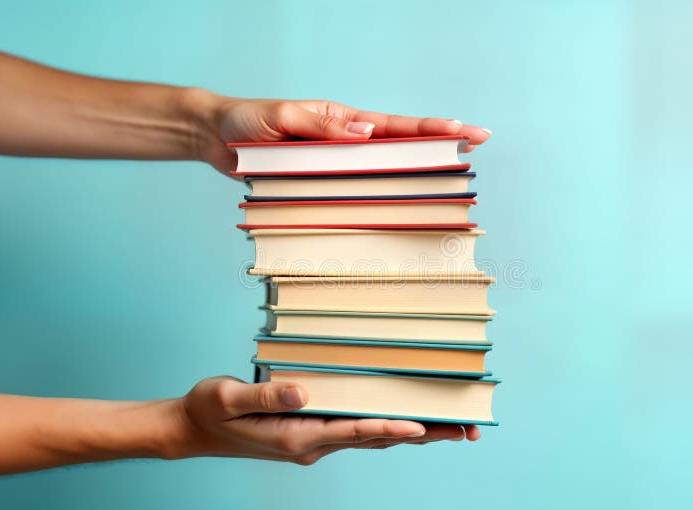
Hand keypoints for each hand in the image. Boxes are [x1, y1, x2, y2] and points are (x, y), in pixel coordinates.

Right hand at [170, 376, 479, 464]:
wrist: (190, 430)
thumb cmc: (208, 412)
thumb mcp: (227, 398)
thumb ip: (265, 395)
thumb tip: (302, 391)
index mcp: (297, 438)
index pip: (354, 432)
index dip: (390, 428)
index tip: (423, 427)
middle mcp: (312, 444)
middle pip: (377, 440)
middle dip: (423, 435)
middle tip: (465, 431)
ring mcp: (313, 441)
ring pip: (372, 437)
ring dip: (410, 432)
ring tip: (450, 426)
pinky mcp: (309, 433)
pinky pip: (356, 430)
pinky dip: (385, 426)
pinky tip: (400, 416)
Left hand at [187, 92, 491, 172]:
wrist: (218, 138)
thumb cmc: (248, 120)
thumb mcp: (283, 117)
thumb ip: (321, 126)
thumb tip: (366, 132)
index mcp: (341, 119)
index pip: (393, 125)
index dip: (429, 129)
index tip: (464, 130)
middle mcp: (345, 142)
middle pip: (398, 146)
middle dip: (436, 147)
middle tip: (474, 149)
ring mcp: (334, 164)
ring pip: (380, 172)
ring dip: (411, 176)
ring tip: (446, 182)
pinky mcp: (319, 183)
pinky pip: (352, 192)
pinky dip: (373, 200)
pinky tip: (393, 210)